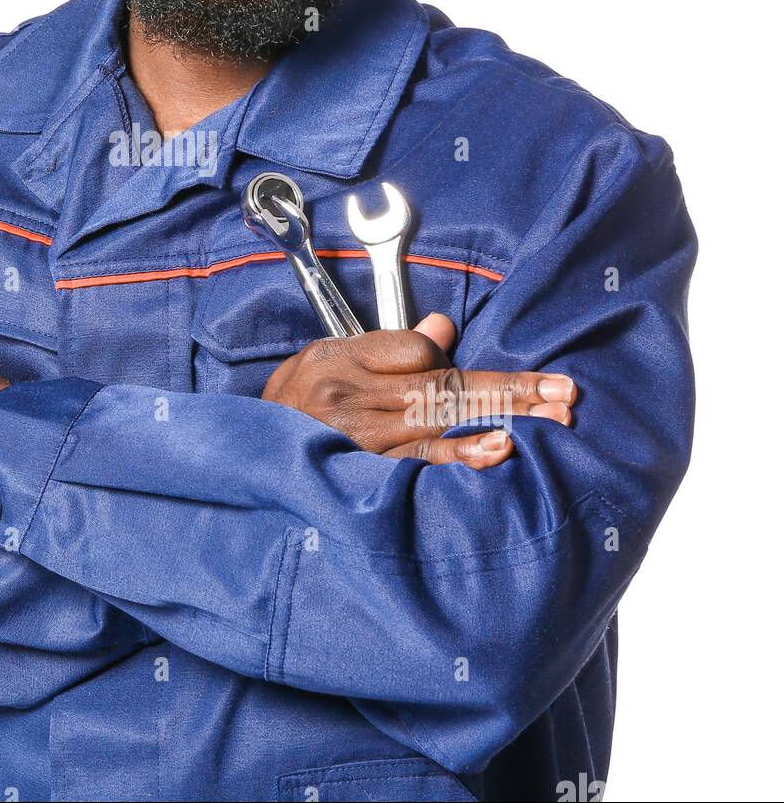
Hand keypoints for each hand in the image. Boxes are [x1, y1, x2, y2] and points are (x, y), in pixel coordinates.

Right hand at [262, 312, 575, 469]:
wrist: (237, 460)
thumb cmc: (287, 408)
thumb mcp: (325, 361)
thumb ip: (386, 348)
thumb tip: (442, 328)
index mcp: (342, 361)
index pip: (415, 352)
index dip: (445, 357)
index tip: (467, 368)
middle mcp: (352, 397)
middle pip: (444, 385)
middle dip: (509, 388)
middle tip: (564, 392)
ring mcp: (359, 439)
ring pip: (438, 421)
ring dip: (498, 417)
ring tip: (549, 417)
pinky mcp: (362, 474)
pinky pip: (419, 465)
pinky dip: (459, 457)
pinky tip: (494, 452)